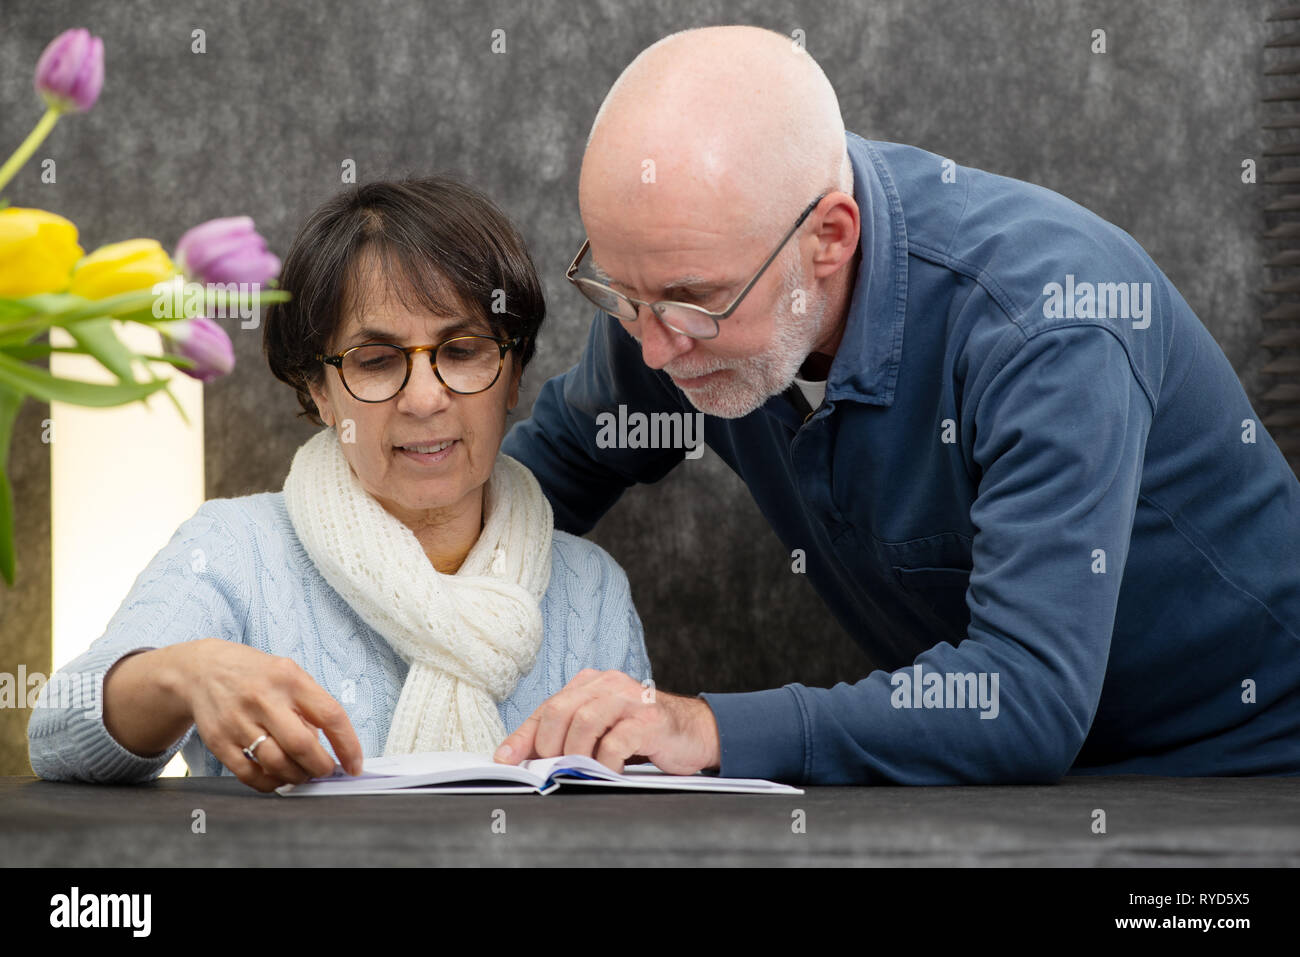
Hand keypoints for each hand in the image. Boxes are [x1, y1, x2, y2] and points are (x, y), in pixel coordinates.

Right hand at [177, 638, 364, 792]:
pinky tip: (278, 779)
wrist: (201, 670)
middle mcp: (264, 699)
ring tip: (302, 774)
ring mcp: (239, 721)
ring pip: (276, 764)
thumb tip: (327, 747)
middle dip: (321, 767)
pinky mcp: (219, 741)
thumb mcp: (289, 674)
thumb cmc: (255, 674)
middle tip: (326, 772)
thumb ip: (309, 706)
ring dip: (297, 777)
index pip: (330, 715)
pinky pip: (249, 774)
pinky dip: (269, 784)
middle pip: (302, 745)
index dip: (348, 745)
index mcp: (290, 679)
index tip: (355, 765)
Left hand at [492, 669, 720, 774]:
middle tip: (549, 768)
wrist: (693, 732)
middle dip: (547, 745)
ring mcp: (629, 699)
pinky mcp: (648, 720)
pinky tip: (605, 772)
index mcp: (590, 683)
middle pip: (560, 709)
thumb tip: (525, 758)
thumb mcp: (600, 731)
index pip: (547, 707)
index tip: (505, 759)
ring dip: (574, 753)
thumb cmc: (641, 733)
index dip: (523, 736)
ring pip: (584, 721)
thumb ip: (569, 736)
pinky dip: (604, 762)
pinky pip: (615, 742)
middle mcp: (607, 684)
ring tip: (576, 770)